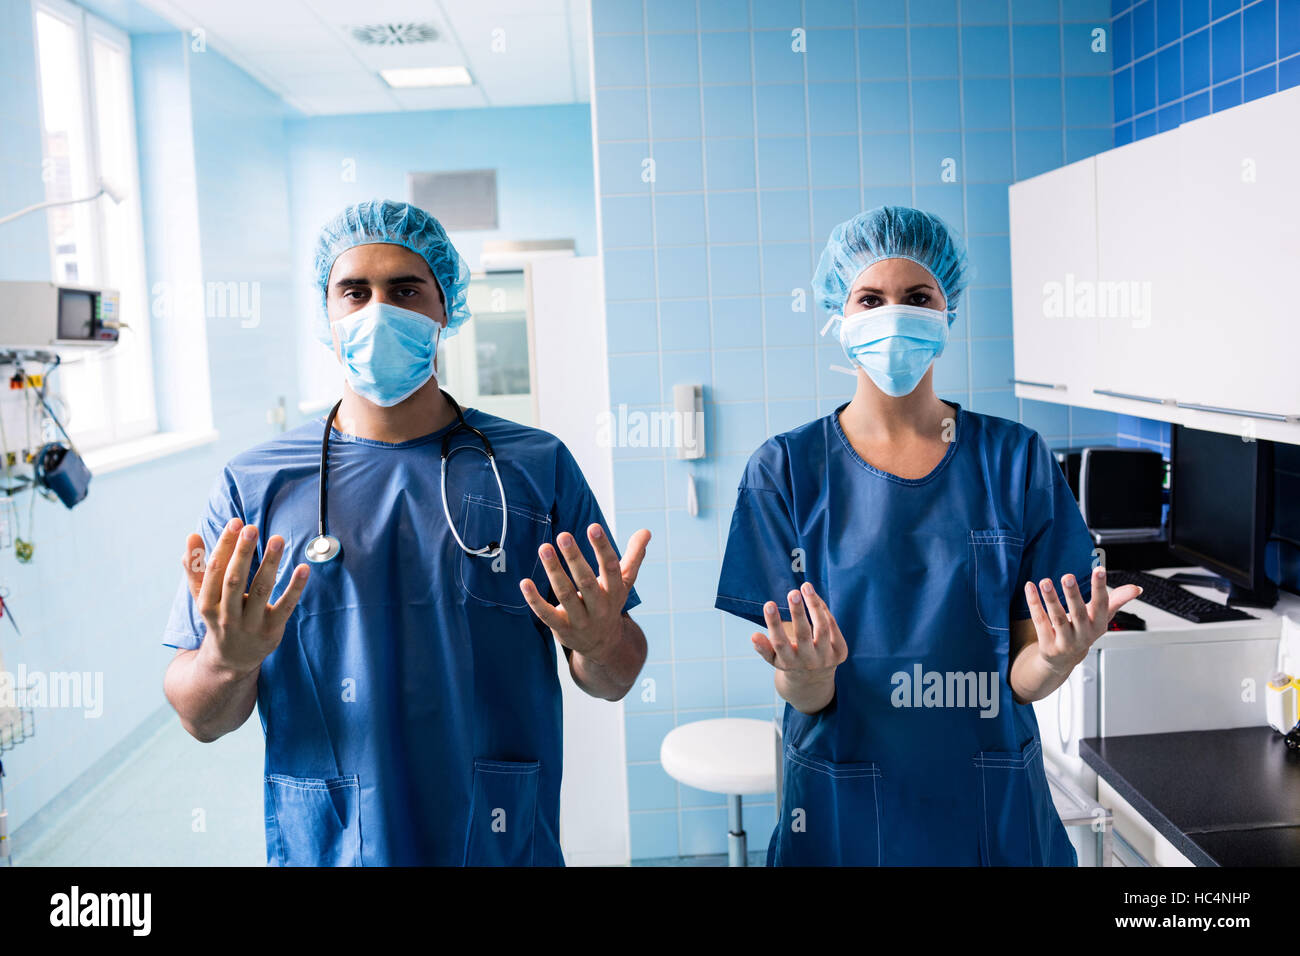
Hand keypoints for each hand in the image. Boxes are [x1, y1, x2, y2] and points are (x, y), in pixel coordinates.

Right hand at [182, 518, 309, 677]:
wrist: (231, 660)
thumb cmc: (218, 617)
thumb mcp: (203, 596)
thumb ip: (196, 567)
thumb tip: (191, 536)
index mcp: (207, 603)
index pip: (214, 571)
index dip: (224, 546)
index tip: (235, 523)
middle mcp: (227, 615)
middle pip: (234, 580)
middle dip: (242, 552)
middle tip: (251, 527)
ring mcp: (251, 624)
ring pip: (261, 590)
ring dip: (269, 564)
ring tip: (277, 539)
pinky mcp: (272, 630)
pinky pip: (285, 606)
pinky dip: (295, 587)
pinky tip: (303, 568)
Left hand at [520, 525, 650, 657]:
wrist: (603, 645)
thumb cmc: (610, 603)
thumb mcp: (625, 581)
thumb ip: (634, 556)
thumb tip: (646, 530)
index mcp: (615, 592)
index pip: (611, 568)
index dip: (603, 547)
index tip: (593, 526)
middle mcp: (599, 607)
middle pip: (586, 582)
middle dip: (575, 558)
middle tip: (564, 535)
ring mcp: (580, 620)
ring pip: (565, 595)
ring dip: (554, 571)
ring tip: (544, 548)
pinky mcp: (562, 629)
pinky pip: (546, 614)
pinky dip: (534, 599)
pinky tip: (524, 582)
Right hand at [752, 581, 847, 681]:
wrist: (814, 679)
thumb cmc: (789, 660)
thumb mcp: (774, 658)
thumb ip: (763, 648)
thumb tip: (754, 637)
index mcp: (789, 663)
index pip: (780, 642)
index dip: (774, 623)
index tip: (769, 604)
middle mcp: (809, 661)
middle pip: (803, 635)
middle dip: (797, 613)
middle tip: (793, 593)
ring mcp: (826, 657)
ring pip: (822, 628)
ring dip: (814, 606)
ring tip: (806, 586)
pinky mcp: (840, 652)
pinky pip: (832, 626)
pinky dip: (823, 611)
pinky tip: (814, 597)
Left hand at [1024, 567, 1141, 675]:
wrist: (1063, 660)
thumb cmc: (1083, 631)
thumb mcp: (1101, 617)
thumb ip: (1116, 600)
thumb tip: (1137, 589)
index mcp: (1098, 625)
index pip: (1102, 605)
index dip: (1101, 588)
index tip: (1100, 569)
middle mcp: (1083, 634)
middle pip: (1078, 613)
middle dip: (1073, 595)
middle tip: (1067, 576)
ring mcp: (1064, 641)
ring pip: (1057, 617)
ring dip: (1051, 598)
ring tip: (1045, 581)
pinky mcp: (1047, 644)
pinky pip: (1040, 621)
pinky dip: (1034, 603)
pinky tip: (1030, 587)